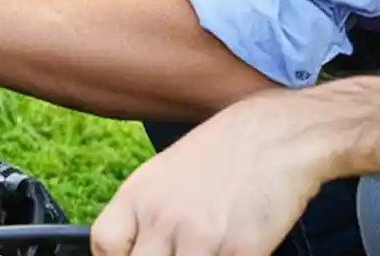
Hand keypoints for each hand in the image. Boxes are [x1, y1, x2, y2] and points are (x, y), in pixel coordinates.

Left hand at [91, 91, 327, 255]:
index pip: (104, 245)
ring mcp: (201, 236)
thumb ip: (144, 213)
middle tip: (178, 253)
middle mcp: (163, 217)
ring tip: (207, 250)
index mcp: (139, 196)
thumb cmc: (220, 155)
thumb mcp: (164, 174)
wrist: (275, 135)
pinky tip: (234, 250)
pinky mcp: (242, 250)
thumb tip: (134, 248)